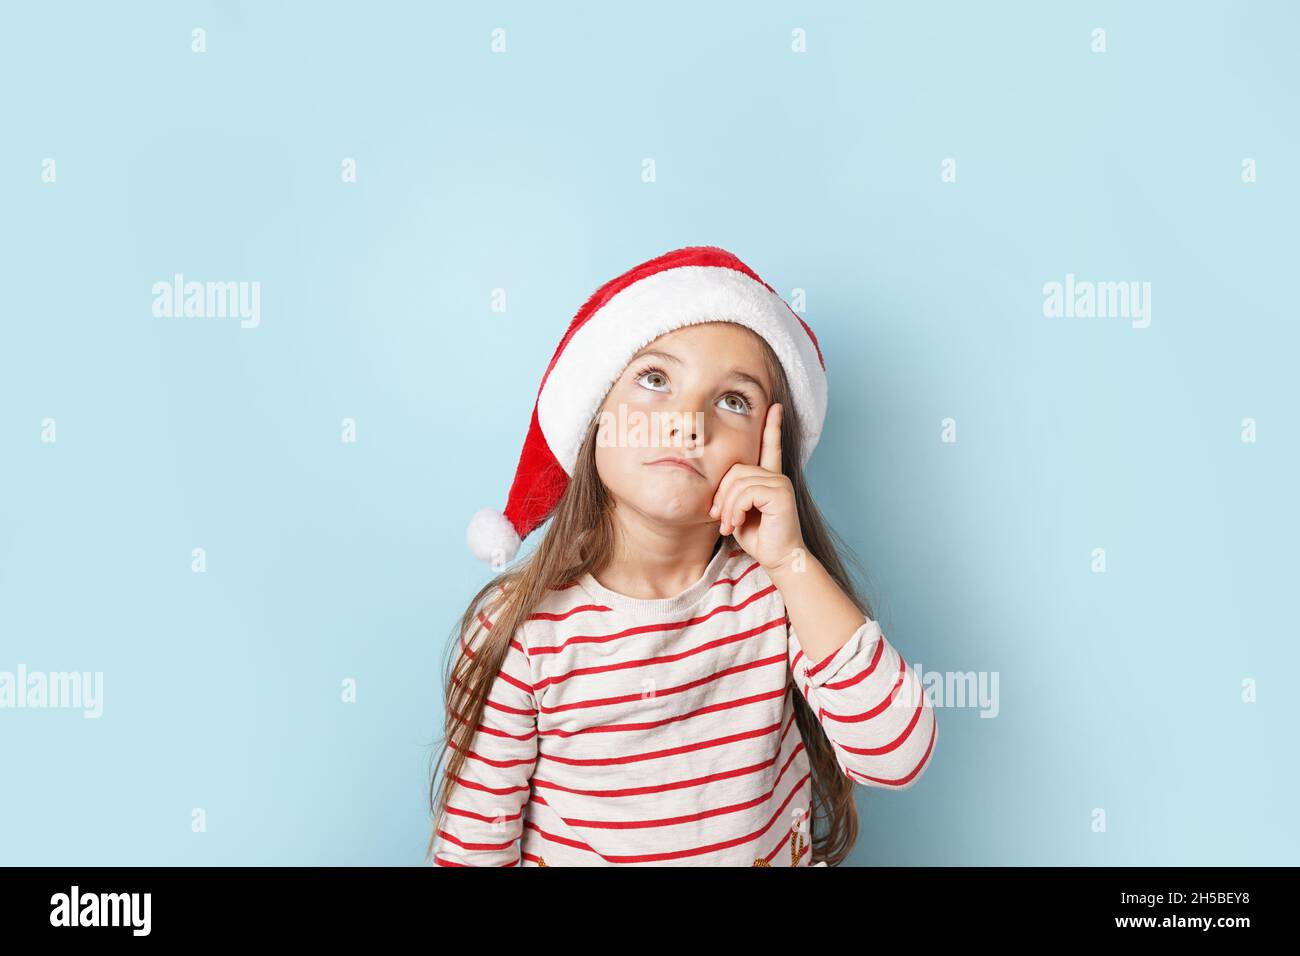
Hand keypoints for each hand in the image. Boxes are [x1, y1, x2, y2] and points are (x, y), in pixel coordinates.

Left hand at [708, 403, 806, 573]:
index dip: (772, 426)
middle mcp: (777, 476)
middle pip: (735, 470)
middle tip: (721, 519)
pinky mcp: (780, 492)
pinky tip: (737, 524)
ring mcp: (780, 482)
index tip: (775, 406)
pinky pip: (745, 492)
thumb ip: (732, 493)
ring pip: (737, 482)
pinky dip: (735, 510)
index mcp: (769, 478)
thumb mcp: (738, 511)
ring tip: (729, 525)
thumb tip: (717, 487)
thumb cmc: (758, 538)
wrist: (778, 559)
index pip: (770, 446)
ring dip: (728, 507)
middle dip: (722, 495)